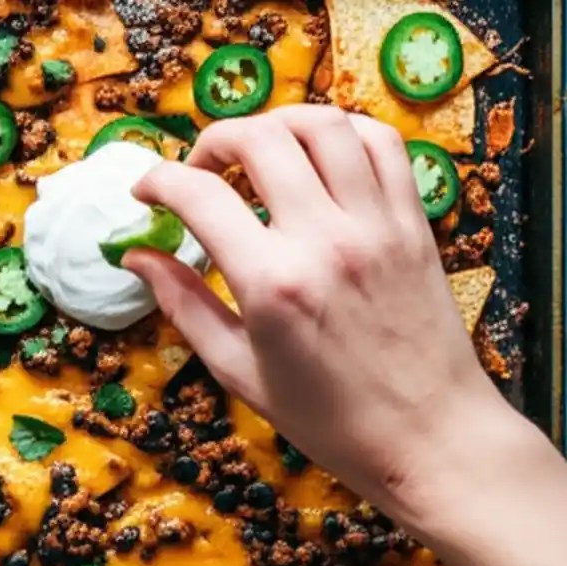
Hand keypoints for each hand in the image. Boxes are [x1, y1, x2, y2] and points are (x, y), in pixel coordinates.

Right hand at [122, 105, 508, 517]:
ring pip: (325, 124)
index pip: (200, 196)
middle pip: (261, 139)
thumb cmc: (329, 418)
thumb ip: (184, 305)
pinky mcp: (413, 221)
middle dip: (213, 141)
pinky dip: (343, 131)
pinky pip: (382, 143)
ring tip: (257, 151)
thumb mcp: (239, 372)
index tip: (145, 192)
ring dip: (277, 123)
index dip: (157, 181)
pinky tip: (319, 156)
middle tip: (199, 171)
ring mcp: (377, 223)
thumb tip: (137, 257)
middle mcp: (325, 239)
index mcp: (272, 283)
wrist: (431, 437)